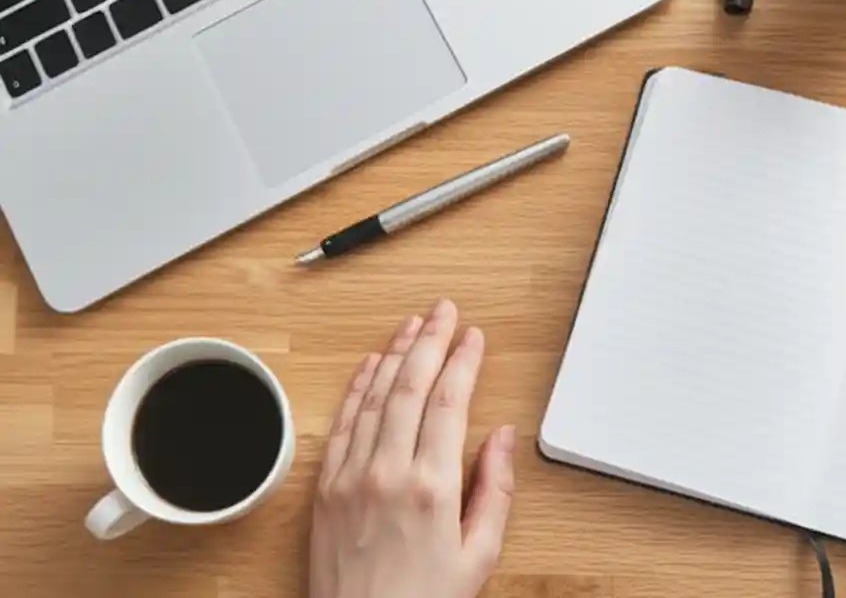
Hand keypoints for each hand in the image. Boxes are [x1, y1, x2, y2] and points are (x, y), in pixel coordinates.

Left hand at [310, 299, 515, 597]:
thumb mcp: (480, 554)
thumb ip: (494, 489)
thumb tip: (501, 437)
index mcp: (433, 487)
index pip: (449, 402)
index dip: (463, 361)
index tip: (473, 336)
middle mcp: (387, 473)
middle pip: (410, 387)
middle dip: (430, 341)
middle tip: (444, 310)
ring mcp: (351, 477)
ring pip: (374, 397)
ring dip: (394, 354)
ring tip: (413, 326)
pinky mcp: (325, 488)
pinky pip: (342, 423)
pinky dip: (357, 387)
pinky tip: (371, 365)